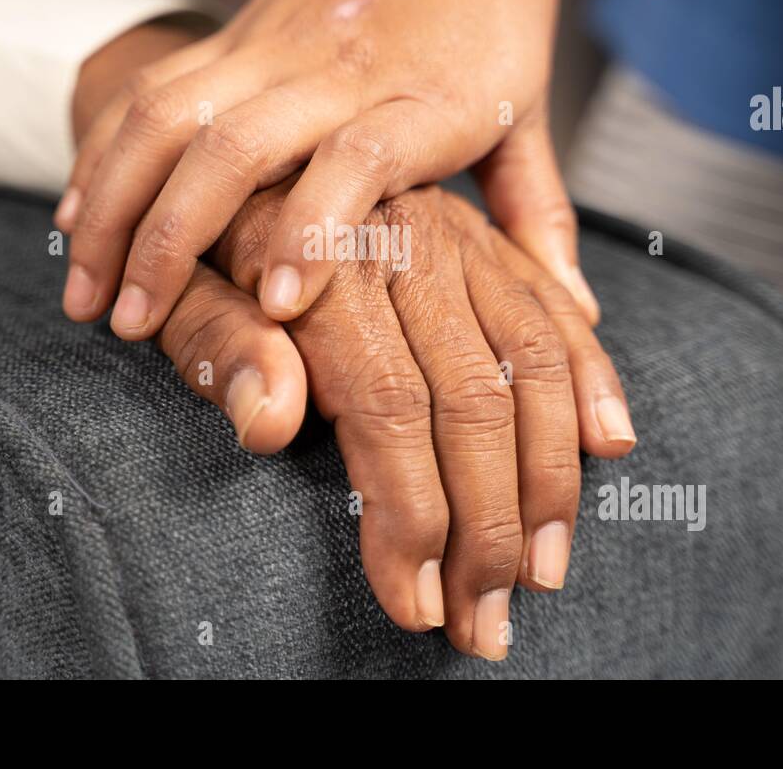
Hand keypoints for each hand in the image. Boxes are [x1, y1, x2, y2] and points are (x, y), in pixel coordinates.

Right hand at [56, 0, 600, 344]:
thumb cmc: (494, 3)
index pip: (361, 162)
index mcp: (422, 99)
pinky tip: (74, 209)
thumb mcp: (529, 108)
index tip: (278, 304)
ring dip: (112, 202)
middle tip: (127, 323)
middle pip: (233, 145)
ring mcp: (274, 46)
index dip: (317, 230)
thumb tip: (572, 312)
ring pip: (168, 115)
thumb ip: (539, 212)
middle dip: (165, 239)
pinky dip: (104, 150)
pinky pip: (151, 89)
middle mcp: (337, 72)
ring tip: (79, 287)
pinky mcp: (237, 32)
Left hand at [153, 178, 634, 658]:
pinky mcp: (491, 245)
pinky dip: (591, 385)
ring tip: (545, 576)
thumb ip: (218, 349)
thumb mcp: (172, 295)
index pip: (387, 406)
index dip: (408, 515)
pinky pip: (557, 318)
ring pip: (533, 366)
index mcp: (326, 260)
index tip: (412, 604)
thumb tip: (269, 423)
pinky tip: (610, 449)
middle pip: (475, 400)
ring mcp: (461, 239)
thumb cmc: (191, 250)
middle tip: (484, 623)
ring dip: (548, 482)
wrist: (225, 158)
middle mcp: (410, 240)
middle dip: (487, 528)